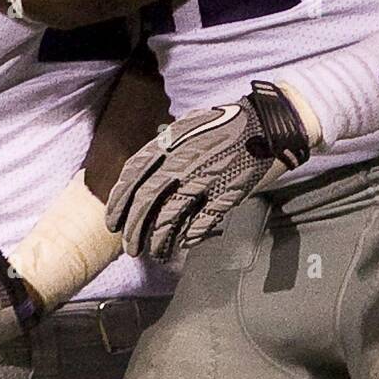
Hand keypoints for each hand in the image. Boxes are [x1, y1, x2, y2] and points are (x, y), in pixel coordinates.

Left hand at [106, 81, 309, 259]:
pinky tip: (184, 244)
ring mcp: (203, 179)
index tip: (113, 222)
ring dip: (158, 241)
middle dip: (134, 230)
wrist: (265, 126)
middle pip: (146, 203)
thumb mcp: (188, 126)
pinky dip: (189, 237)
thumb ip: (164, 147)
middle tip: (130, 248)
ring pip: (170, 218)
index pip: (132, 176)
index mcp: (170, 143)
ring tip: (155, 253)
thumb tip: (142, 172)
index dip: (119, 203)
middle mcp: (181, 162)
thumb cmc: (224, 125)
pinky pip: (200, 223)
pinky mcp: (225, 195)